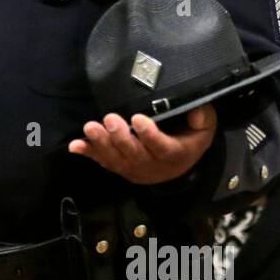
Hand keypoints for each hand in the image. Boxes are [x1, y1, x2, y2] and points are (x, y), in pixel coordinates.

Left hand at [68, 105, 217, 184]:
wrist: (180, 166)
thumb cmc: (190, 138)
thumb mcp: (204, 128)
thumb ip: (203, 118)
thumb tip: (196, 110)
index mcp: (175, 154)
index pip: (162, 147)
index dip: (150, 135)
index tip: (138, 118)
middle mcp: (153, 166)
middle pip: (135, 155)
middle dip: (120, 137)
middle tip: (110, 119)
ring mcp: (134, 169)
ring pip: (116, 160)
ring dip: (101, 144)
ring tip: (90, 127)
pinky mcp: (121, 168)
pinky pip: (104, 162)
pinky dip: (89, 154)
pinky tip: (74, 146)